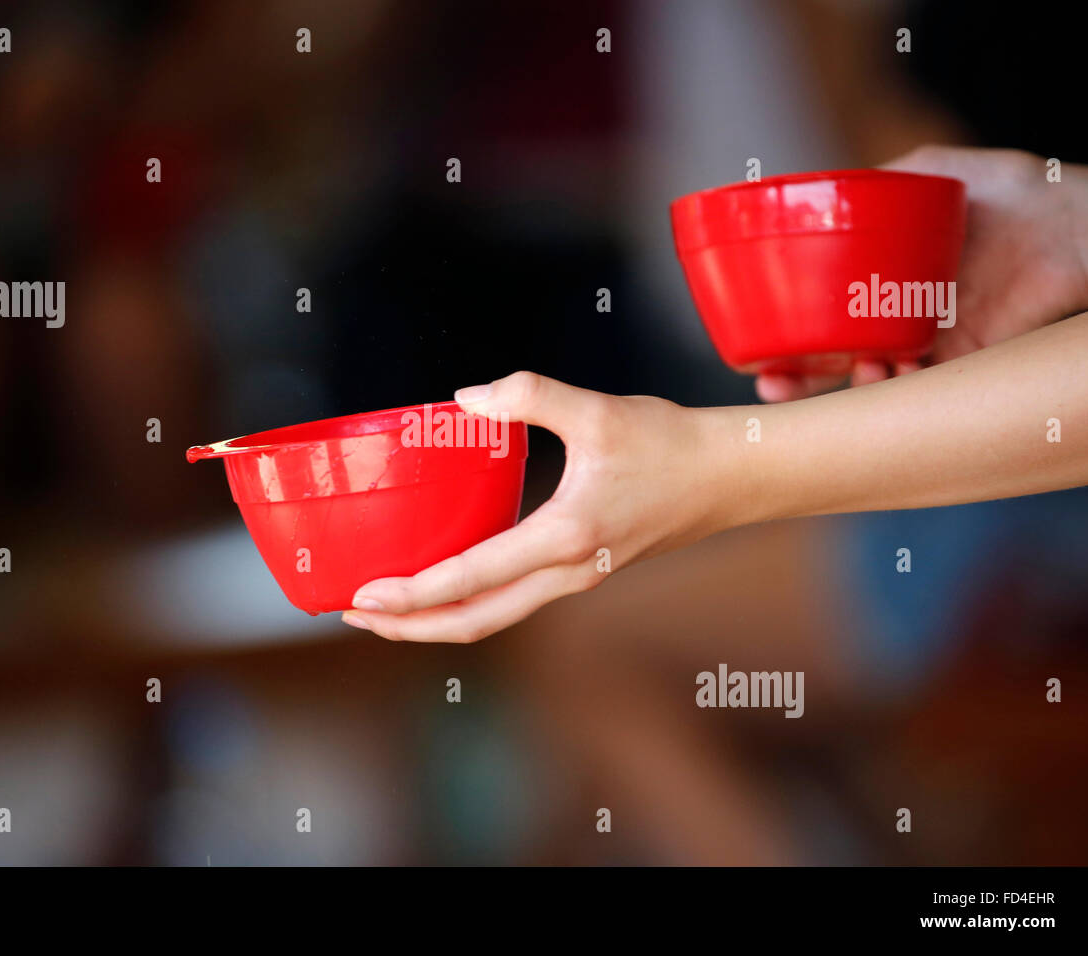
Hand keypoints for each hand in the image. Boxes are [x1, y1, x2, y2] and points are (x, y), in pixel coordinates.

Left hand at [340, 372, 726, 641]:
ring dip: (438, 620)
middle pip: (475, 620)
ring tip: (389, 611)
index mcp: (566, 537)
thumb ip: (529, 397)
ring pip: (495, 616)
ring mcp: (576, 578)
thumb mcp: (597, 411)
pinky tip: (447, 581)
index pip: (472, 577)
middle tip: (356, 616)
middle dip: (411, 627)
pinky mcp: (582, 570)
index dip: (412, 594)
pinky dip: (470, 602)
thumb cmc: (671, 445)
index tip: (364, 596)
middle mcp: (568, 572)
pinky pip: (514, 600)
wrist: (731, 477)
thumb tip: (466, 399)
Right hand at [756, 146, 1087, 401]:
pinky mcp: (961, 364)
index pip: (817, 318)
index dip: (782, 341)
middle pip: (830, 360)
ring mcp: (926, 342)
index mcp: (876, 280)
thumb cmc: (1010, 193)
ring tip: (855, 372)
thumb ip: (879, 182)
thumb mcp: (930, 171)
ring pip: (868, 381)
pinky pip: (916, 390)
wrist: (1073, 225)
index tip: (754, 356)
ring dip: (848, 387)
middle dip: (795, 382)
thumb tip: (825, 189)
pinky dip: (896, 390)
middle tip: (771, 388)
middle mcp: (893, 316)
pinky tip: (891, 373)